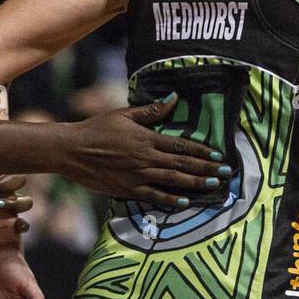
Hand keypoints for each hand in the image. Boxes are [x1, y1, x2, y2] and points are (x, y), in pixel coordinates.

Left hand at [0, 174, 32, 226]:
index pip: (7, 168)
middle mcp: (2, 188)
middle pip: (19, 180)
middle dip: (4, 186)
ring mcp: (6, 205)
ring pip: (26, 201)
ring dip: (15, 203)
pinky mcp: (7, 223)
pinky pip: (23, 224)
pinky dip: (22, 225)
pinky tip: (15, 226)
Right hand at [59, 94, 226, 207]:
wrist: (72, 150)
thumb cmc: (97, 128)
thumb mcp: (123, 114)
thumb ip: (151, 110)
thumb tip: (174, 98)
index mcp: (146, 138)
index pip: (181, 145)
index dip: (202, 151)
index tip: (218, 155)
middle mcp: (146, 158)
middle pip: (182, 164)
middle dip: (206, 169)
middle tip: (226, 173)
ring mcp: (137, 175)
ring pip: (173, 180)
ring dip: (195, 183)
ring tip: (213, 186)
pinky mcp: (127, 189)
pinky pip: (154, 195)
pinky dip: (171, 199)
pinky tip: (186, 201)